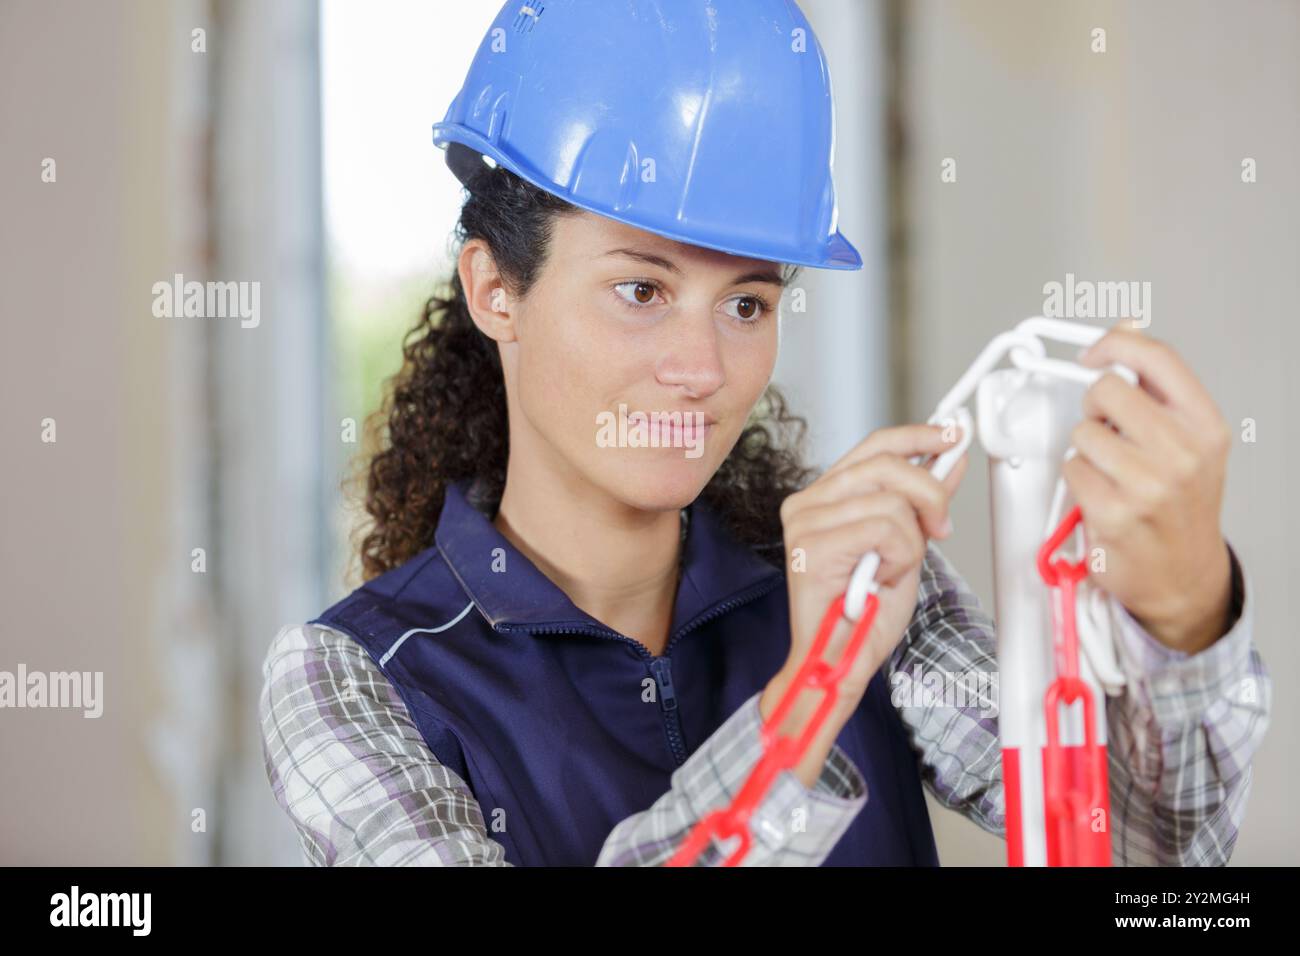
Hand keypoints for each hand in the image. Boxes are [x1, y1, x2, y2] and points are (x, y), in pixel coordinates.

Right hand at [771, 424, 967, 720]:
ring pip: (892, 502)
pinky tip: (879, 579)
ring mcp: (805, 522)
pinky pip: (885, 530)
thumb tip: (947, 463)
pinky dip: (899, 558)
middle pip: (887, 464)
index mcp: (824, 497)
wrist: (837, 663)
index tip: (952, 435)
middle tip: (940, 528)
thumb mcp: (904, 548)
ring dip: (910, 544)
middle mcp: (807, 503)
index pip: (874, 447)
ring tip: (890, 571)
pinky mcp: (813, 545)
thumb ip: (920, 504)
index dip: (918, 436)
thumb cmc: (862, 615)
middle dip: (929, 493)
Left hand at [1067, 321, 1233, 652]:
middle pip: (1106, 390)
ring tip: (1111, 471)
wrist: (1184, 576)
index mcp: (1204, 425)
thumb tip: (1126, 332)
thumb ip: (1156, 389)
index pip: (1156, 358)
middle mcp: (1182, 452)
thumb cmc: (1181, 507)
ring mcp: (1148, 484)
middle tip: (1107, 429)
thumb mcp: (1189, 441)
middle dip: (1096, 407)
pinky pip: (1071, 469)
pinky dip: (1077, 480)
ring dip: (1086, 449)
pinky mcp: (1114, 512)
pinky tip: (1101, 495)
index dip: (1114, 344)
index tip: (1092, 353)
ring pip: (1083, 432)